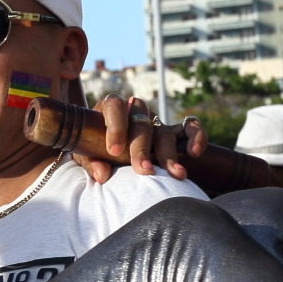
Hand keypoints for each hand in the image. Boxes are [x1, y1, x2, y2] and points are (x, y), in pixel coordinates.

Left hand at [72, 96, 206, 184]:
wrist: (109, 155)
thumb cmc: (94, 151)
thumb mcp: (86, 155)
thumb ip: (92, 163)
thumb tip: (102, 175)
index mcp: (109, 110)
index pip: (114, 105)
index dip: (116, 126)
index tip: (115, 151)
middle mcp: (134, 113)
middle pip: (141, 123)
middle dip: (143, 149)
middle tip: (144, 171)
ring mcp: (155, 123)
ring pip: (164, 131)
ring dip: (169, 154)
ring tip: (175, 174)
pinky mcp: (174, 132)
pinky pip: (190, 127)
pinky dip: (196, 136)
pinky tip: (194, 153)